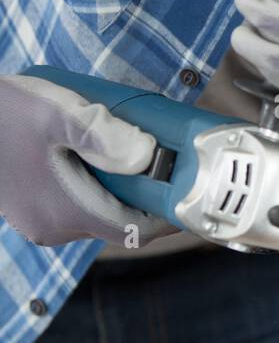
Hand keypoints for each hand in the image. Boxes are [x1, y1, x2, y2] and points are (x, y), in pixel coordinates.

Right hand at [0, 74, 177, 246]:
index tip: (195, 186)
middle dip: (149, 189)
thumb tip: (147, 154)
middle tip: (170, 153)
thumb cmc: (0, 113)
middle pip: (122, 216)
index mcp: (63, 212)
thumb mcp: (53, 112)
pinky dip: (99, 177)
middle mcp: (53, 225)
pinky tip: (99, 144)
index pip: (136, 230)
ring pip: (101, 205)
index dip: (171, 211)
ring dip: (123, 181)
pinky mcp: (33, 202)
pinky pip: (80, 196)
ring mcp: (41, 217)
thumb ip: (100, 133)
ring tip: (135, 141)